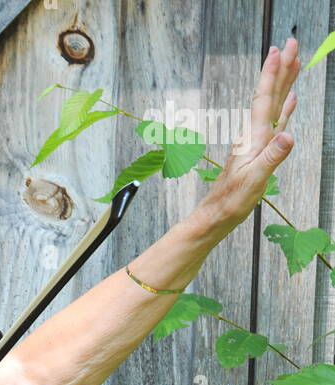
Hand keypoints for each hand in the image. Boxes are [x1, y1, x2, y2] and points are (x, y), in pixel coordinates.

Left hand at [197, 38, 299, 231]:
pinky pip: (276, 122)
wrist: (218, 214)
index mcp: (255, 137)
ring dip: (284, 83)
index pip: (265, 98)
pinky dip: (285, 108)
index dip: (272, 74)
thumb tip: (287, 135)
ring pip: (274, 104)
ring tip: (293, 63)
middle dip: (281, 68)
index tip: (279, 50)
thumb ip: (271, 156)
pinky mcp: (259, 149)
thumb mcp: (255, 179)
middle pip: (271, 94)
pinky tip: (291, 100)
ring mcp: (257, 141)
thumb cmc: (233, 200)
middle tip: (291, 44)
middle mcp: (255, 134)